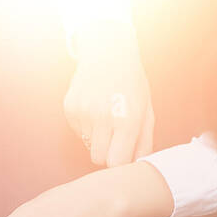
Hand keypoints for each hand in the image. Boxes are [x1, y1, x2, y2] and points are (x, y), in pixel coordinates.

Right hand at [64, 20, 153, 167]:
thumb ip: (144, 140)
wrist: (108, 52)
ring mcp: (83, 112)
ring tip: (105, 115)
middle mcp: (103, 117)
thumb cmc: (131, 82)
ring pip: (88, 144)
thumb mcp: (146, 109)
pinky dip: (86, 125)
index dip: (119, 162)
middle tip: (115, 137)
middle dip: (107, 153)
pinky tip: (94, 107)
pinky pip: (78, 131)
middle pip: (98, 159)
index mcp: (127, 119)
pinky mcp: (70, 108)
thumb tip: (137, 164)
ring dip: (97, 136)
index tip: (123, 155)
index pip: (116, 162)